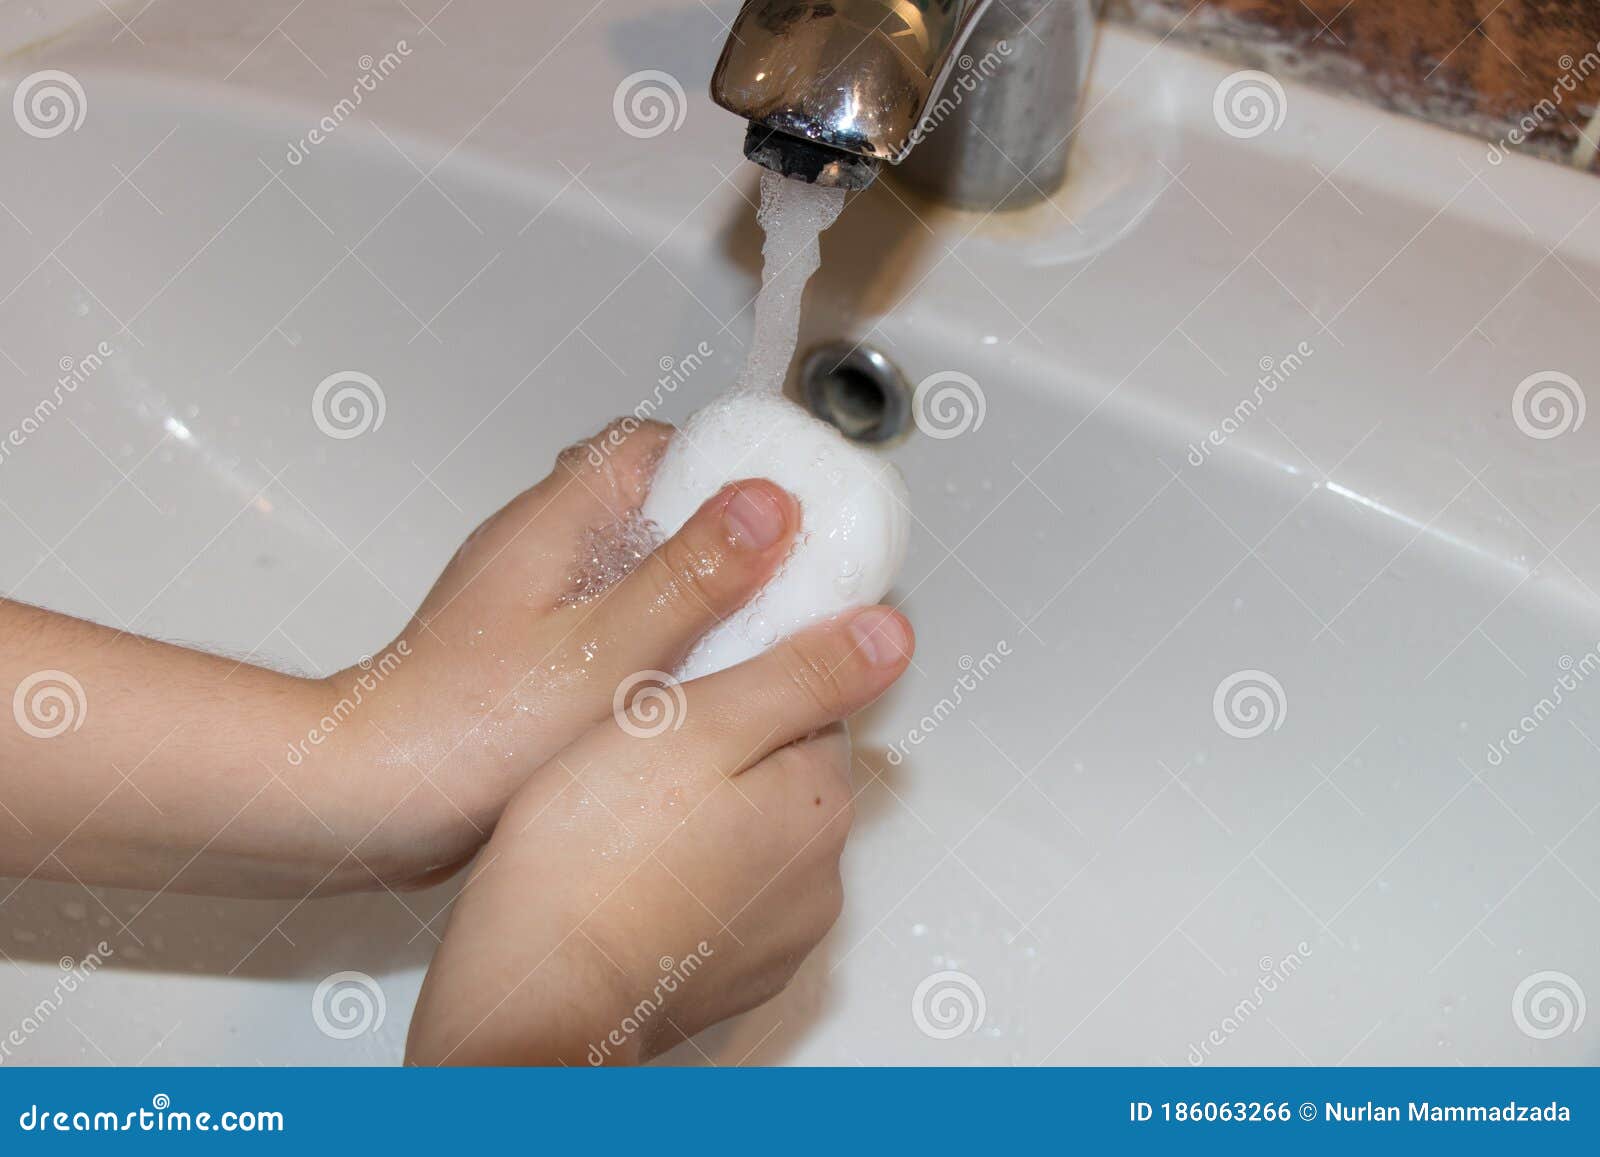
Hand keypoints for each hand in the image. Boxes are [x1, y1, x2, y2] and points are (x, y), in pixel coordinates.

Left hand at [0, 420, 806, 897]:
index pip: (657, 446)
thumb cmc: (465, 732)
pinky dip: (665, 633)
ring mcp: (537, 596)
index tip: (791, 507)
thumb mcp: (606, 651)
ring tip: (752, 634)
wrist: (368, 802)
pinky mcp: (536, 649)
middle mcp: (543, 543)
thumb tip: (767, 504)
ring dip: (698, 587)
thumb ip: (689, 577)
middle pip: (656, 501)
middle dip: (726, 533)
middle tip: (785, 579)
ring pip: (640, 561)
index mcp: (557, 520)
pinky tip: (692, 687)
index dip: (730, 469)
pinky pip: (619, 613)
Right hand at [404, 604, 913, 1064]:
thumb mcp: (702, 723)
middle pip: (782, 778)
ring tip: (618, 813)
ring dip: (699, 823)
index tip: (687, 684)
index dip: (745, 683)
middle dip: (721, 756)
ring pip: (746, 844)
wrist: (536, 999)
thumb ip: (803, 674)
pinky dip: (679, 885)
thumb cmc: (596, 859)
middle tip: (638, 748)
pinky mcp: (722, 982)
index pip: (812, 711)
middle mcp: (817, 881)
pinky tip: (620, 874)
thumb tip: (888, 635)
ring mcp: (772, 941)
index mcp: (819, 805)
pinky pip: (714, 906)